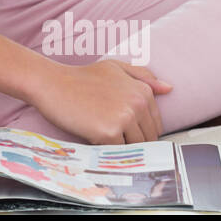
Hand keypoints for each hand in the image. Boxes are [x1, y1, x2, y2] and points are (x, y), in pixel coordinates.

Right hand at [28, 59, 172, 143]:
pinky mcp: (109, 133)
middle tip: (109, 133)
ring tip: (101, 135)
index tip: (122, 128)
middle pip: (148, 139)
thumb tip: (169, 88)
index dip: (139, 130)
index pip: (155, 125)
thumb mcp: (114, 68)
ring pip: (135, 148)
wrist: (51, 84)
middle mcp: (137, 104)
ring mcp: (124, 118)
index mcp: (142, 91)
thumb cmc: (81, 77)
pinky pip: (118, 153)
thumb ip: (143, 76)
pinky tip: (94, 139)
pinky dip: (108, 151)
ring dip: (121, 148)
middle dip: (132, 141)